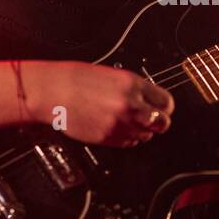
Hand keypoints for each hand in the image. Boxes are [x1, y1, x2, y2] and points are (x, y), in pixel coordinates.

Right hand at [24, 61, 174, 146]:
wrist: (51, 91)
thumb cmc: (76, 79)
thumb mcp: (113, 75)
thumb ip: (135, 89)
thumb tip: (150, 101)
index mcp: (132, 84)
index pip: (166, 102)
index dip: (165, 107)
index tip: (162, 108)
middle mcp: (129, 105)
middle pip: (162, 123)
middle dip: (159, 122)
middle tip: (152, 120)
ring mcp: (119, 123)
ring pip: (146, 136)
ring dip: (141, 131)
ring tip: (127, 121)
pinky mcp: (107, 138)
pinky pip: (128, 143)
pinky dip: (126, 138)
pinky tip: (115, 127)